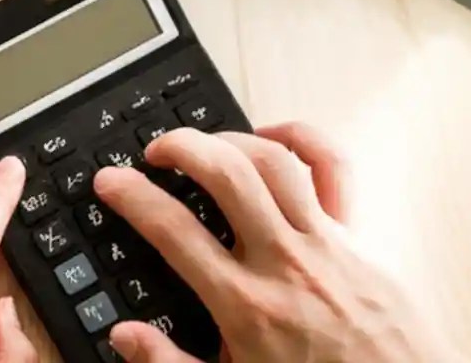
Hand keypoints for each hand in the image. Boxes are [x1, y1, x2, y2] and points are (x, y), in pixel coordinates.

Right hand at [95, 123, 466, 362]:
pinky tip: (271, 135)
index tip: (110, 182)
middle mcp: (284, 263)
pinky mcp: (360, 236)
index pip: (173, 231)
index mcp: (246, 305)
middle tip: (155, 150)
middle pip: (226, 175)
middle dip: (181, 147)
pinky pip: (335, 168)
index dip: (131, 197)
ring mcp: (325, 243)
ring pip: (273, 161)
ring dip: (230, 139)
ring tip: (203, 143)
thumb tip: (124, 336)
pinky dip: (302, 139)